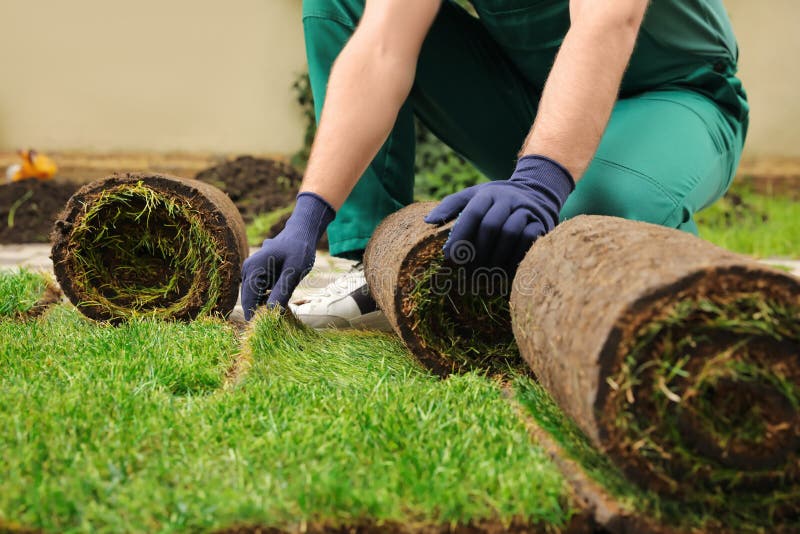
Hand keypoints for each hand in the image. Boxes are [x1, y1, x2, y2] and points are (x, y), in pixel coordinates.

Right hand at [241, 192, 334, 319]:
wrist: (301, 233)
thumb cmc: (299, 249)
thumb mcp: (294, 271)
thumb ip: (282, 291)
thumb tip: (270, 313)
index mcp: (252, 269)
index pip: (249, 300)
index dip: (256, 317)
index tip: (267, 331)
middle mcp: (247, 271)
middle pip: (251, 300)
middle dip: (262, 313)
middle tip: (278, 324)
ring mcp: (251, 273)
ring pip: (256, 298)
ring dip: (266, 306)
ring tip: (282, 312)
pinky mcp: (258, 275)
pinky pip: (260, 293)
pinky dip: (269, 299)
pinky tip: (282, 301)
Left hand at [424, 155, 573, 272]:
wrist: (537, 191)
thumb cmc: (496, 200)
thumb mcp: (473, 195)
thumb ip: (450, 206)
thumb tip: (428, 221)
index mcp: (488, 193)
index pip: (472, 213)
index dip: (460, 236)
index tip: (450, 258)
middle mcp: (508, 199)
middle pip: (491, 225)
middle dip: (478, 250)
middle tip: (469, 270)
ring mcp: (526, 210)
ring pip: (510, 233)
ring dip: (496, 255)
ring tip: (486, 271)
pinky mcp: (541, 223)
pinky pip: (528, 240)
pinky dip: (515, 256)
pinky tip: (505, 269)